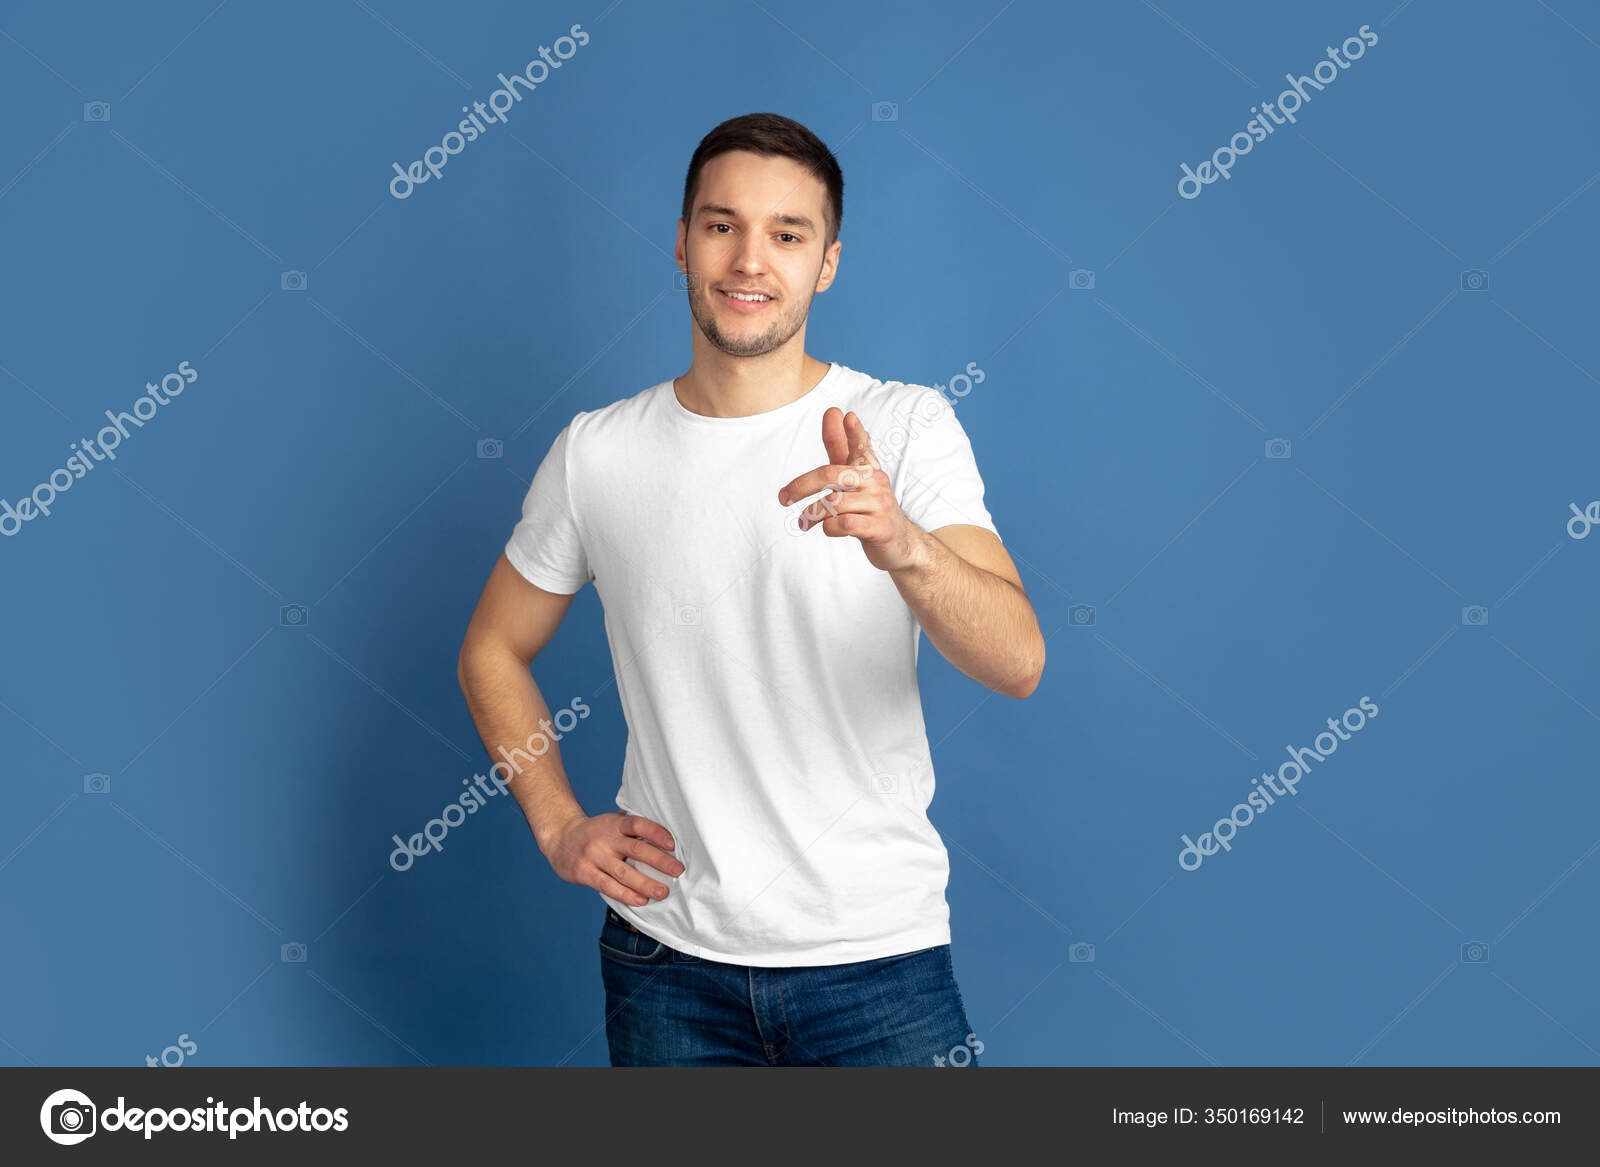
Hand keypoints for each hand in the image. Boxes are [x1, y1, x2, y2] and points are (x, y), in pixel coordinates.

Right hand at [541, 812, 683, 905]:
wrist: (558, 837)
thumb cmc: (593, 832)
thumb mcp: (610, 822)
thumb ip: (630, 828)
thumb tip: (665, 836)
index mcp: (614, 824)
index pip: (638, 824)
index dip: (656, 832)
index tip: (672, 844)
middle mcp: (605, 839)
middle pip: (636, 850)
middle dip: (660, 861)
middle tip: (678, 871)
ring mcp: (594, 857)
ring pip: (624, 872)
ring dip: (646, 883)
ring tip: (663, 892)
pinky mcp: (585, 873)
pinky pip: (608, 886)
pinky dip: (626, 894)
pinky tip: (641, 900)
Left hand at [777, 407, 919, 571]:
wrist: (899, 543)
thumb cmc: (869, 506)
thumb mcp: (855, 477)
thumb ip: (842, 448)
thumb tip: (837, 412)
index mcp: (868, 467)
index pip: (860, 444)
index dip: (851, 431)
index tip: (842, 414)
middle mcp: (877, 481)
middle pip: (832, 474)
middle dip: (802, 486)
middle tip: (783, 498)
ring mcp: (880, 504)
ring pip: (834, 503)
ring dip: (812, 514)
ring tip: (804, 523)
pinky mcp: (880, 527)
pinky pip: (845, 524)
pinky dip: (829, 528)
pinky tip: (828, 529)